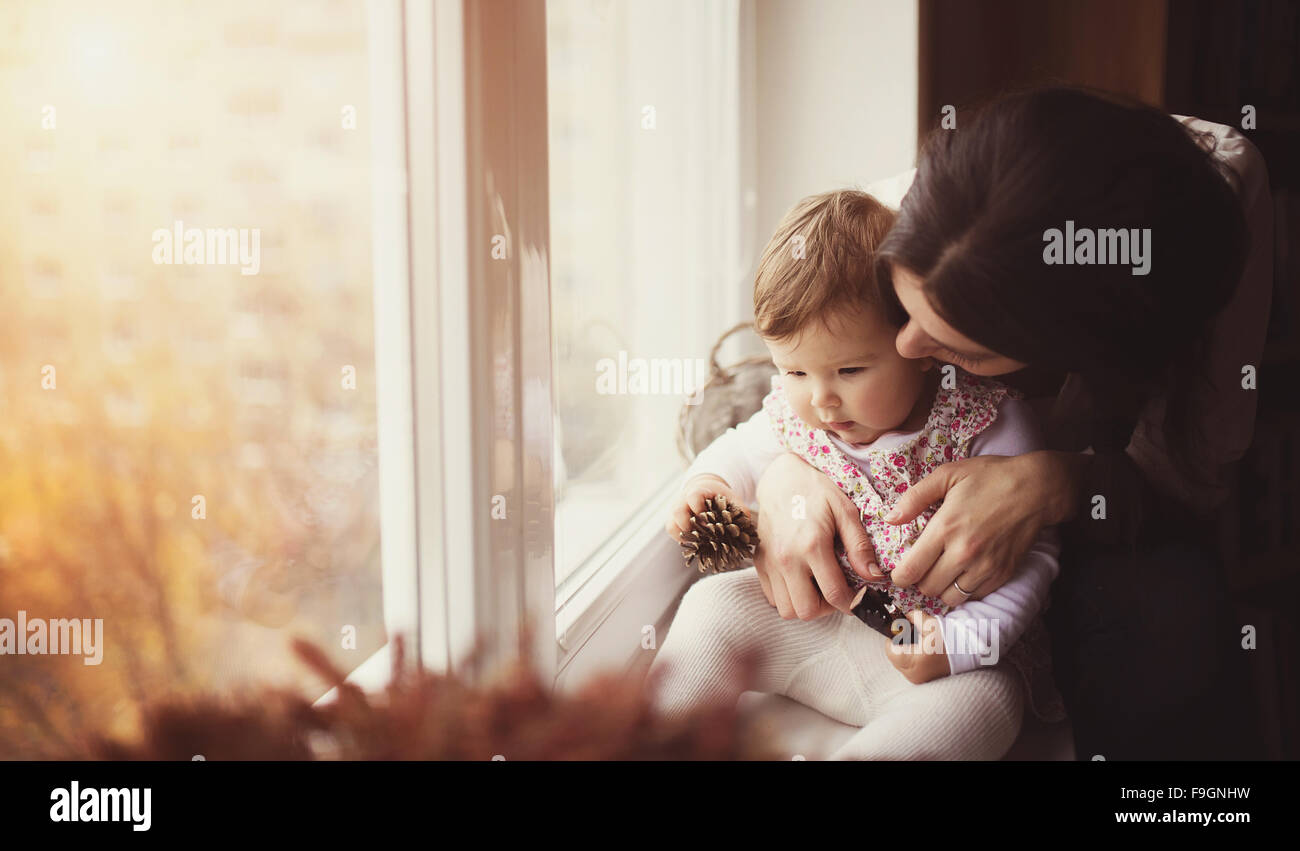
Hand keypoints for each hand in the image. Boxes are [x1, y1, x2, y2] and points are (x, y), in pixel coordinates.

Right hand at [665, 473, 747, 544]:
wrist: (705, 492)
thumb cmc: (720, 497)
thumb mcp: (731, 500)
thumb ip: (740, 512)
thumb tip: (748, 533)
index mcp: (697, 491)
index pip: (693, 497)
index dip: (700, 509)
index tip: (710, 520)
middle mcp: (683, 501)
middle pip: (677, 512)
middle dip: (690, 525)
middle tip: (704, 535)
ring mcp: (676, 513)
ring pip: (671, 525)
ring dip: (685, 536)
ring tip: (700, 544)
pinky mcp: (674, 523)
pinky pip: (673, 533)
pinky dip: (682, 540)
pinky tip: (696, 545)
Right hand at [752, 452, 885, 620]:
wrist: (779, 479)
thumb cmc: (816, 491)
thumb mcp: (844, 511)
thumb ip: (859, 546)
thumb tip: (873, 576)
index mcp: (811, 545)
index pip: (834, 594)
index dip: (852, 604)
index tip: (859, 599)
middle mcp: (786, 559)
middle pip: (806, 611)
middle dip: (826, 608)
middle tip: (836, 591)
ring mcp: (769, 563)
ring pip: (787, 609)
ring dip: (805, 604)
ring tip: (818, 586)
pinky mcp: (759, 563)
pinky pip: (773, 597)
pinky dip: (788, 596)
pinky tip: (801, 579)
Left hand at [884, 451, 1071, 606]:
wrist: (1036, 488)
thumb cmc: (990, 477)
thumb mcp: (948, 475)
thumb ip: (914, 498)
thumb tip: (889, 519)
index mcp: (945, 528)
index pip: (910, 571)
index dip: (898, 576)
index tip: (899, 571)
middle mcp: (964, 553)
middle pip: (927, 588)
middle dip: (919, 580)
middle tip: (923, 566)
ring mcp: (985, 566)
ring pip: (950, 597)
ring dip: (942, 588)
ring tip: (943, 570)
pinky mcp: (1003, 574)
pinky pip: (974, 595)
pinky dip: (965, 589)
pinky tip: (963, 571)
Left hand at [885, 610, 949, 683]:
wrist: (966, 653)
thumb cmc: (950, 640)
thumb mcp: (930, 624)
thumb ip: (913, 617)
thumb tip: (903, 617)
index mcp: (914, 661)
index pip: (891, 649)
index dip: (893, 637)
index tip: (900, 631)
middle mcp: (914, 674)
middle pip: (894, 657)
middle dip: (900, 644)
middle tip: (910, 636)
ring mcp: (917, 679)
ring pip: (900, 663)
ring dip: (905, 652)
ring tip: (918, 645)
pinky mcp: (921, 681)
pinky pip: (909, 668)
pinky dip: (912, 660)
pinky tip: (922, 653)